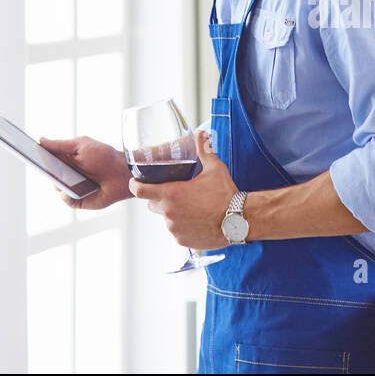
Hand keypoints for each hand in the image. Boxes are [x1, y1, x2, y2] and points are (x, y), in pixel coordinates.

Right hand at [37, 135, 132, 209]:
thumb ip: (60, 145)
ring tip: (61, 174)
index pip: (46, 159)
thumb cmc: (104, 156)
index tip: (24, 151)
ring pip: (55, 186)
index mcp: (65, 159)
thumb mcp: (81, 145)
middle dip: (44, 169)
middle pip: (48, 173)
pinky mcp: (78, 200)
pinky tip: (69, 188)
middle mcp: (66, 174)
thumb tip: (40, 140)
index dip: (36, 157)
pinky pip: (66, 199)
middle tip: (41, 164)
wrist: (123, 172)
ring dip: (57, 181)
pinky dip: (65, 194)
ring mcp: (71, 187)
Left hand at [129, 130, 237, 249]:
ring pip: (166, 218)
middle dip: (159, 198)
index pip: (139, 191)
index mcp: (171, 194)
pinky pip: (176, 232)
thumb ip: (203, 150)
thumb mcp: (214, 168)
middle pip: (152, 204)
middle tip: (174, 192)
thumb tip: (201, 134)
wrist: (239, 220)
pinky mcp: (183, 241)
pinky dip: (182, 226)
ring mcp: (175, 229)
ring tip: (190, 207)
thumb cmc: (226, 194)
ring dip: (173, 213)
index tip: (136, 182)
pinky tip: (196, 220)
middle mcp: (169, 213)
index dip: (135, 185)